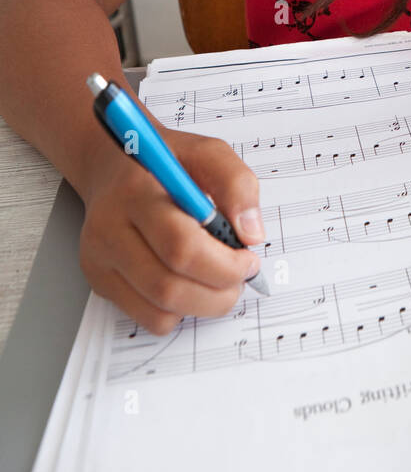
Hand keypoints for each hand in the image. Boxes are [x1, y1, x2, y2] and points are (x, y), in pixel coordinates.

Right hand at [79, 127, 263, 334]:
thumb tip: (250, 234)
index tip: (249, 259)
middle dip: (220, 291)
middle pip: (169, 287)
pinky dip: (181, 311)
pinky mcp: (99, 281)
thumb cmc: (165, 161)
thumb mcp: (208, 152)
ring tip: (220, 280)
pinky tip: (190, 283)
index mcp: (136, 192)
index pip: (180, 246)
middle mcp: (109, 229)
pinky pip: (149, 318)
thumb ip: (236, 184)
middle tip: (241, 275)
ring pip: (160, 310)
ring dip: (205, 304)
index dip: (223, 264)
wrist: (113, 164)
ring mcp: (99, 260)